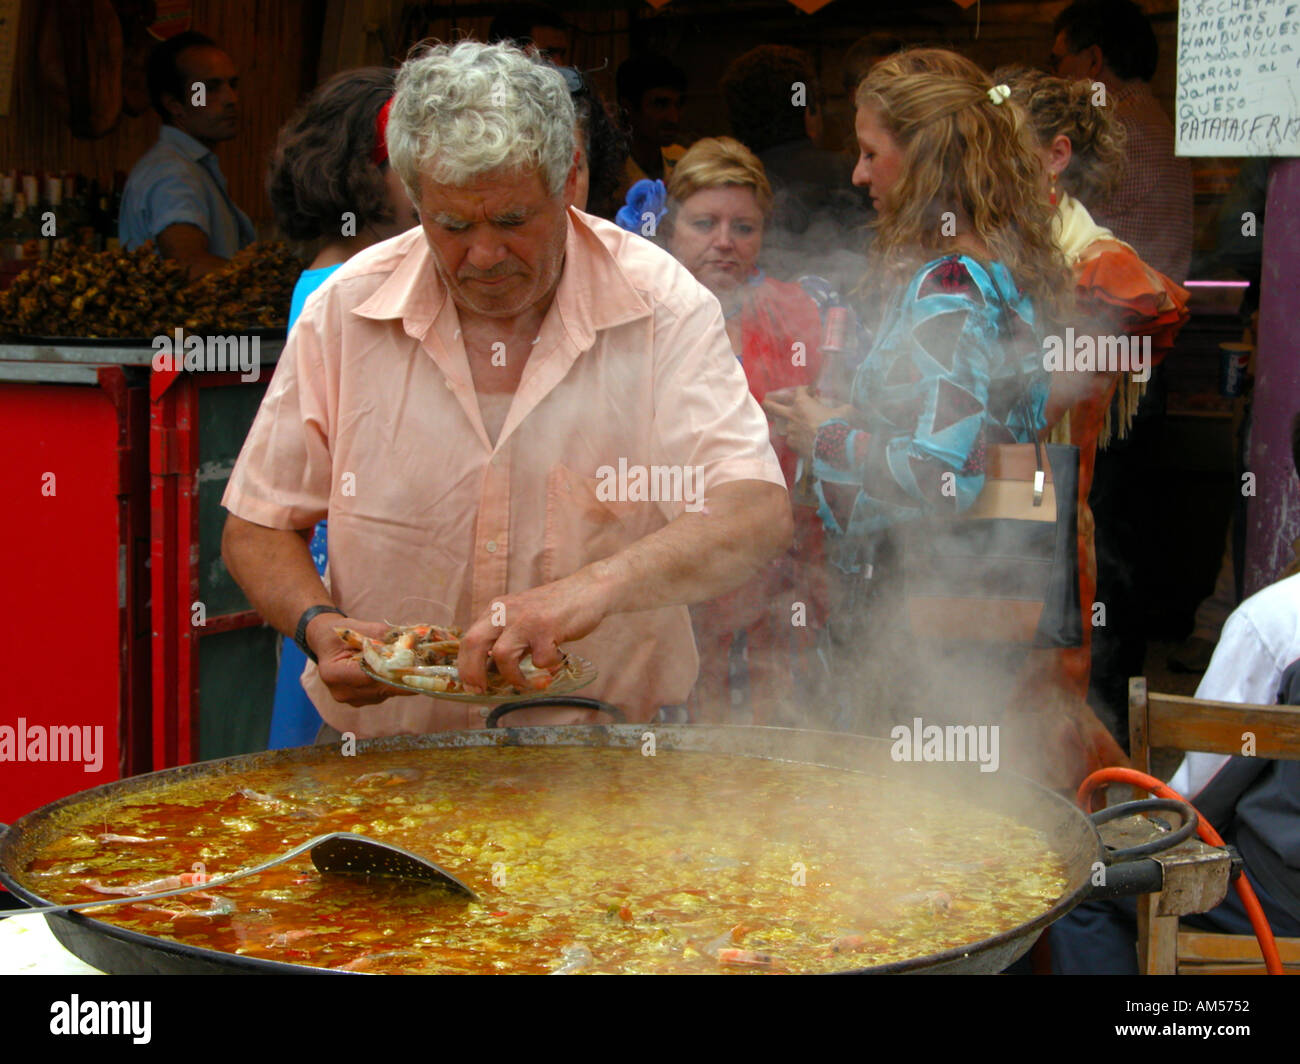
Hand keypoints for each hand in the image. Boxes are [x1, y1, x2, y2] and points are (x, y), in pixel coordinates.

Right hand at [309, 615, 416, 705]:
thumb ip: (384, 635)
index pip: (370, 676)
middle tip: (428, 669)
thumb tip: (412, 638)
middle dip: (404, 676)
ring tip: (417, 667)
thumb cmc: (340, 633)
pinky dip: (392, 682)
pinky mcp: (359, 701)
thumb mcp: (359, 627)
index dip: (395, 672)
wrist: (326, 643)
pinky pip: (382, 693)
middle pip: (381, 687)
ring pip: (385, 692)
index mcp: (335, 673)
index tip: (417, 668)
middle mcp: (342, 691)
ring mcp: (350, 699)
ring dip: (400, 679)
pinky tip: (400, 671)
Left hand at [456, 575, 610, 693]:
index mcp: (496, 609)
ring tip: (525, 683)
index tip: (471, 684)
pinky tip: (556, 660)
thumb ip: (507, 637)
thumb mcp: (522, 618)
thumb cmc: (555, 609)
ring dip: (512, 676)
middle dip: (472, 672)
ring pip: (501, 654)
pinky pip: (538, 660)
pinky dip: (546, 667)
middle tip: (481, 690)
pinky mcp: (547, 628)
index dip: (465, 665)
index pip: (468, 638)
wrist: (587, 590)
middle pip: (473, 642)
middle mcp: (506, 611)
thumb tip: (490, 670)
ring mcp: (526, 619)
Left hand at [761, 386, 854, 458]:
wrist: (834, 446)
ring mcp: (790, 430)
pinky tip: (805, 441)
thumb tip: (851, 408)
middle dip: (768, 402)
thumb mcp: (845, 412)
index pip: (798, 390)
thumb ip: (844, 408)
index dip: (803, 390)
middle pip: (772, 406)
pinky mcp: (791, 443)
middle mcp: (792, 415)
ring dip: (791, 426)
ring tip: (800, 430)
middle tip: (766, 401)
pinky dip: (797, 440)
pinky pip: (792, 440)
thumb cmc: (837, 425)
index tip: (808, 392)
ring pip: (785, 426)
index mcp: (803, 403)